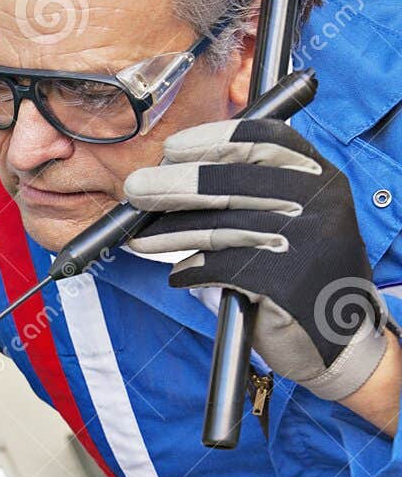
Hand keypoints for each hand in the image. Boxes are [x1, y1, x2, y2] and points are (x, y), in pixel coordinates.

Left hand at [125, 118, 391, 401]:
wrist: (340, 336)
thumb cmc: (302, 270)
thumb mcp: (293, 217)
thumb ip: (250, 191)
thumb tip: (173, 176)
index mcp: (319, 177)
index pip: (264, 140)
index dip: (212, 140)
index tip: (172, 149)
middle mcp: (318, 201)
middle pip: (232, 180)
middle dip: (174, 185)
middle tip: (136, 189)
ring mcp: (305, 240)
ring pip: (219, 228)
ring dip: (169, 233)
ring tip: (138, 240)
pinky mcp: (285, 281)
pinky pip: (219, 268)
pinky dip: (191, 271)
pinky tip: (180, 275)